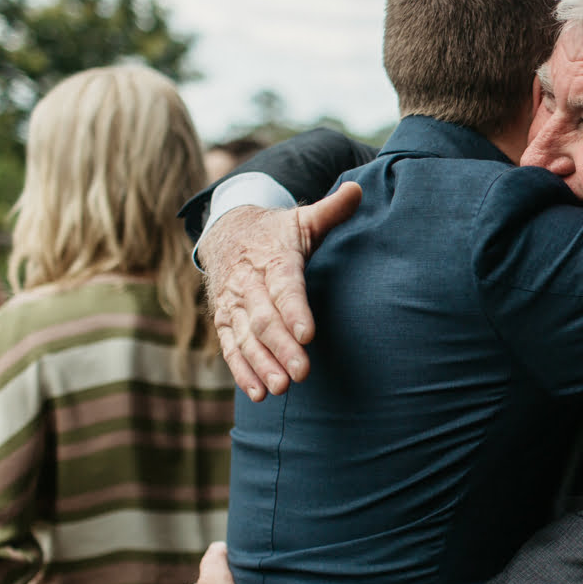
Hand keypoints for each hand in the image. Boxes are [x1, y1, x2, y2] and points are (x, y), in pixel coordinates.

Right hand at [198, 182, 363, 400]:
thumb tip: (358, 190)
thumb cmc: (277, 231)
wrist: (225, 231)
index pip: (284, 288)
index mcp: (273, 260)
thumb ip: (331, 210)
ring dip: (262, 364)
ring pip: (247, 338)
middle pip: (265, 320)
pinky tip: (258, 393)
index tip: (309, 334)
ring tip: (281, 388)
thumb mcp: (302, 218)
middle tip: (301, 374)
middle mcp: (249, 284)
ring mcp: (234, 305)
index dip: (295, 311)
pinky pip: (231, 348)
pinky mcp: (225, 320)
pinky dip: (242, 371)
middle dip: (282, 348)